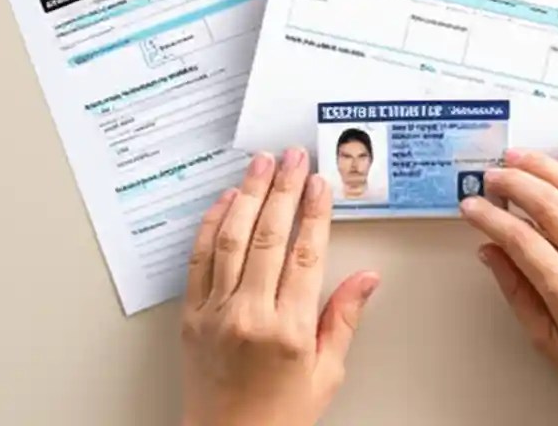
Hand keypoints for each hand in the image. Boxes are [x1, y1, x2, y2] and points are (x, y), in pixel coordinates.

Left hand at [181, 148, 379, 425]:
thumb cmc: (279, 416)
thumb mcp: (327, 372)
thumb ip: (343, 318)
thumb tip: (367, 278)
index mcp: (288, 330)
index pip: (304, 254)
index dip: (313, 212)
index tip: (319, 183)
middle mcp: (248, 315)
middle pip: (268, 236)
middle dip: (282, 188)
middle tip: (292, 157)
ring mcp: (215, 313)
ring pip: (231, 239)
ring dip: (247, 194)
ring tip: (259, 165)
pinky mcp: (190, 317)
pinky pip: (199, 259)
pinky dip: (211, 225)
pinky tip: (225, 202)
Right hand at [462, 145, 557, 425]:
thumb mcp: (547, 341)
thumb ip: (516, 292)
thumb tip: (490, 252)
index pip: (519, 239)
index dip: (489, 216)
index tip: (472, 205)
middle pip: (548, 206)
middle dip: (513, 183)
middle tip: (492, 176)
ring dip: (548, 168)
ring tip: (522, 156)